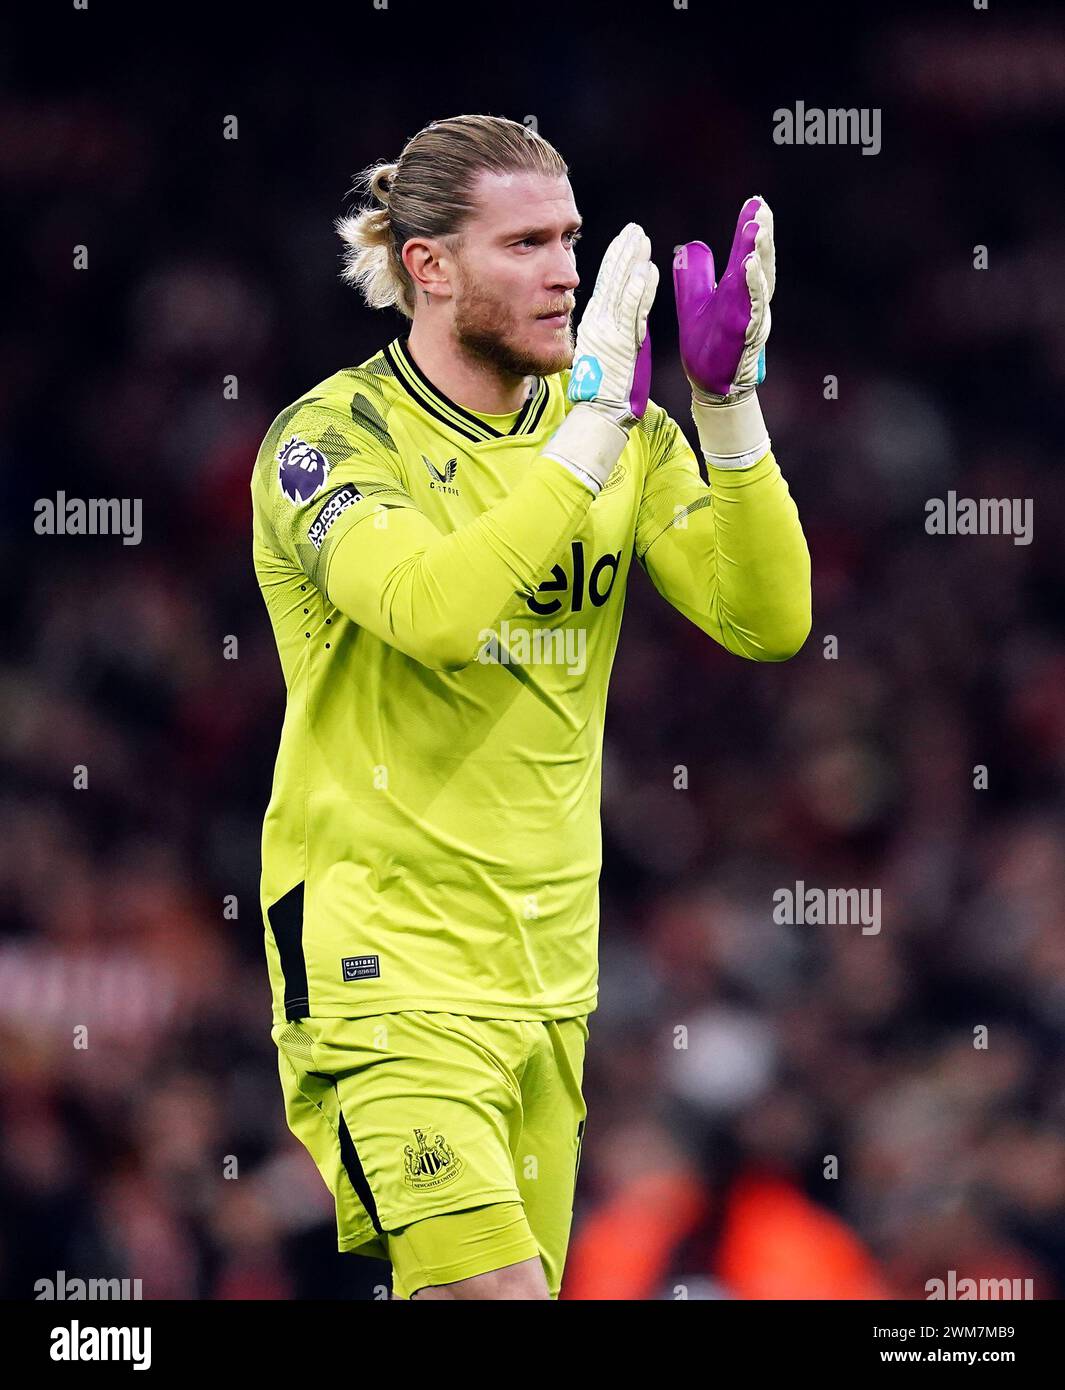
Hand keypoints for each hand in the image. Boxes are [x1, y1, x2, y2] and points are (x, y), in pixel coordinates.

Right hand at [567, 222, 658, 429]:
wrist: (600, 411)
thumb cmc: (605, 388)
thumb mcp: (605, 353)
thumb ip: (612, 333)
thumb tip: (619, 321)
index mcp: (595, 323)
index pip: (605, 284)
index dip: (616, 260)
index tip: (625, 240)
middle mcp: (599, 322)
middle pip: (611, 279)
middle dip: (623, 252)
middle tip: (635, 229)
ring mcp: (609, 331)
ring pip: (621, 289)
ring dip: (632, 262)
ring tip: (642, 240)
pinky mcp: (622, 342)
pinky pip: (631, 311)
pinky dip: (638, 290)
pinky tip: (645, 271)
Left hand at [673, 196, 774, 401]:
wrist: (708, 384)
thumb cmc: (707, 344)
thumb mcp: (695, 302)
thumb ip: (694, 276)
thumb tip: (689, 247)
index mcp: (737, 290)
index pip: (745, 253)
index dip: (750, 228)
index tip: (754, 201)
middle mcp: (749, 301)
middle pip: (760, 262)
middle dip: (761, 234)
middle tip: (761, 206)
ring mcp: (751, 318)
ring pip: (760, 282)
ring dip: (759, 255)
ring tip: (757, 229)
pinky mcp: (746, 336)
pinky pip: (753, 309)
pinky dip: (753, 287)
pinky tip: (749, 266)